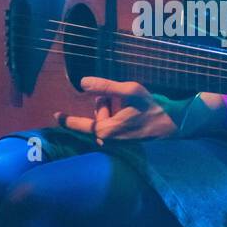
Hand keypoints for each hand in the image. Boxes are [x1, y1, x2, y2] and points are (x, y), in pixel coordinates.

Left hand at [55, 77, 178, 143]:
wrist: (170, 125)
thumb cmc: (151, 107)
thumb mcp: (129, 91)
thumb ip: (105, 86)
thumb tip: (82, 82)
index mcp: (106, 129)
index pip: (80, 124)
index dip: (67, 119)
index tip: (55, 115)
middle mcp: (108, 139)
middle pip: (96, 117)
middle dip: (104, 104)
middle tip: (116, 96)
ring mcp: (116, 143)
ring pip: (104, 121)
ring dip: (111, 109)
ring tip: (125, 102)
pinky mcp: (123, 142)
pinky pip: (113, 126)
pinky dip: (116, 115)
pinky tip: (130, 110)